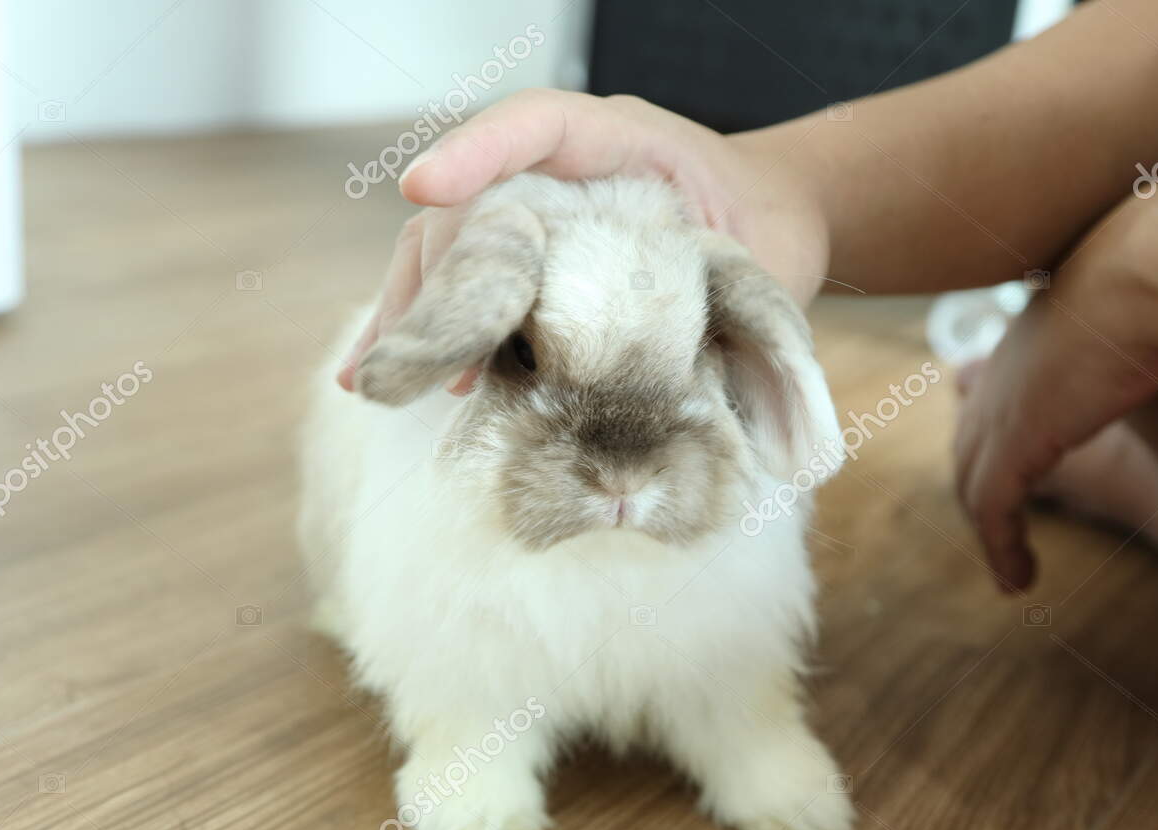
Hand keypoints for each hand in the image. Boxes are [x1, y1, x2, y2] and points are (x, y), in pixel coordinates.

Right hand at [337, 89, 829, 391]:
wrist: (776, 219)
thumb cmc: (771, 228)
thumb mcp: (767, 259)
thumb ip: (729, 296)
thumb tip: (683, 377)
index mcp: (624, 141)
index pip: (538, 123)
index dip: (477, 151)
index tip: (426, 188)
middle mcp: (565, 170)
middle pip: (475, 202)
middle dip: (432, 273)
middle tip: (406, 343)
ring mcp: (541, 212)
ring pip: (452, 245)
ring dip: (416, 311)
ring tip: (380, 373)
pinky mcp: (535, 259)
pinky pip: (470, 284)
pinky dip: (436, 327)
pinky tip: (399, 374)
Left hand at [954, 232, 1157, 591]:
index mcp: (1037, 331)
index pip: (997, 387)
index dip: (1000, 430)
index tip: (1014, 468)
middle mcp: (1006, 368)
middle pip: (971, 440)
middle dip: (981, 489)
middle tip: (1000, 534)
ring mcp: (1002, 405)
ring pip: (973, 482)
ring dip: (992, 534)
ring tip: (1013, 574)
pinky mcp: (1014, 441)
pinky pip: (990, 509)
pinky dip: (1000, 548)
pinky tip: (1019, 581)